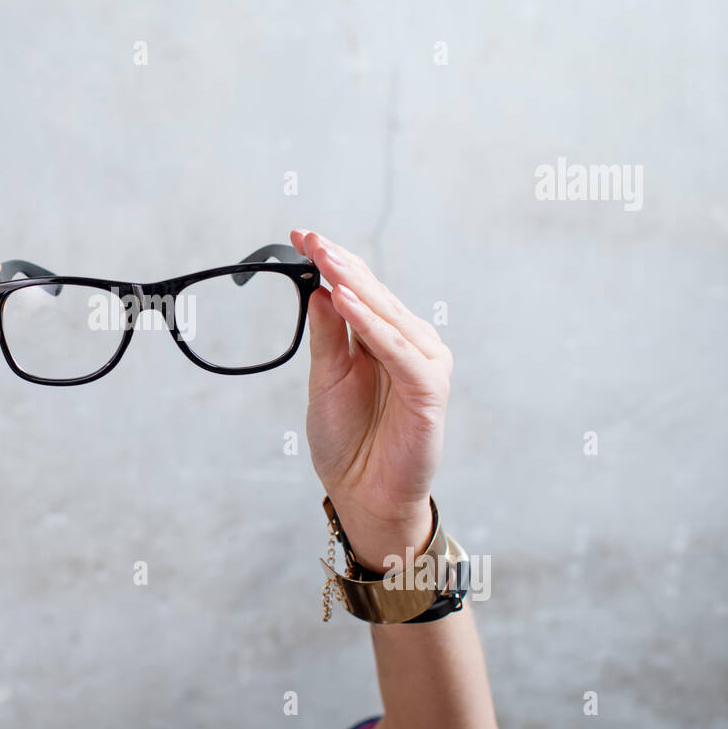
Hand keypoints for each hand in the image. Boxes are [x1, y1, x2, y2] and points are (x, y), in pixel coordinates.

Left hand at [291, 230, 452, 570]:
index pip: (357, 289)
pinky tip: (345, 301)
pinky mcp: (429, 388)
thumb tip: (320, 290)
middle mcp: (407, 343)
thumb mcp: (325, 378)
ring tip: (325, 260)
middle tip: (310, 237)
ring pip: (388, 315)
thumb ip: (328, 336)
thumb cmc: (346, 439)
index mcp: (381, 338)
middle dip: (340, 264)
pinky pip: (400, 350)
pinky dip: (374, 325)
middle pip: (373, 294)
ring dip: (356, 285)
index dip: (331, 262)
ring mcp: (422, 363)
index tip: (298, 235)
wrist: (363, 493)